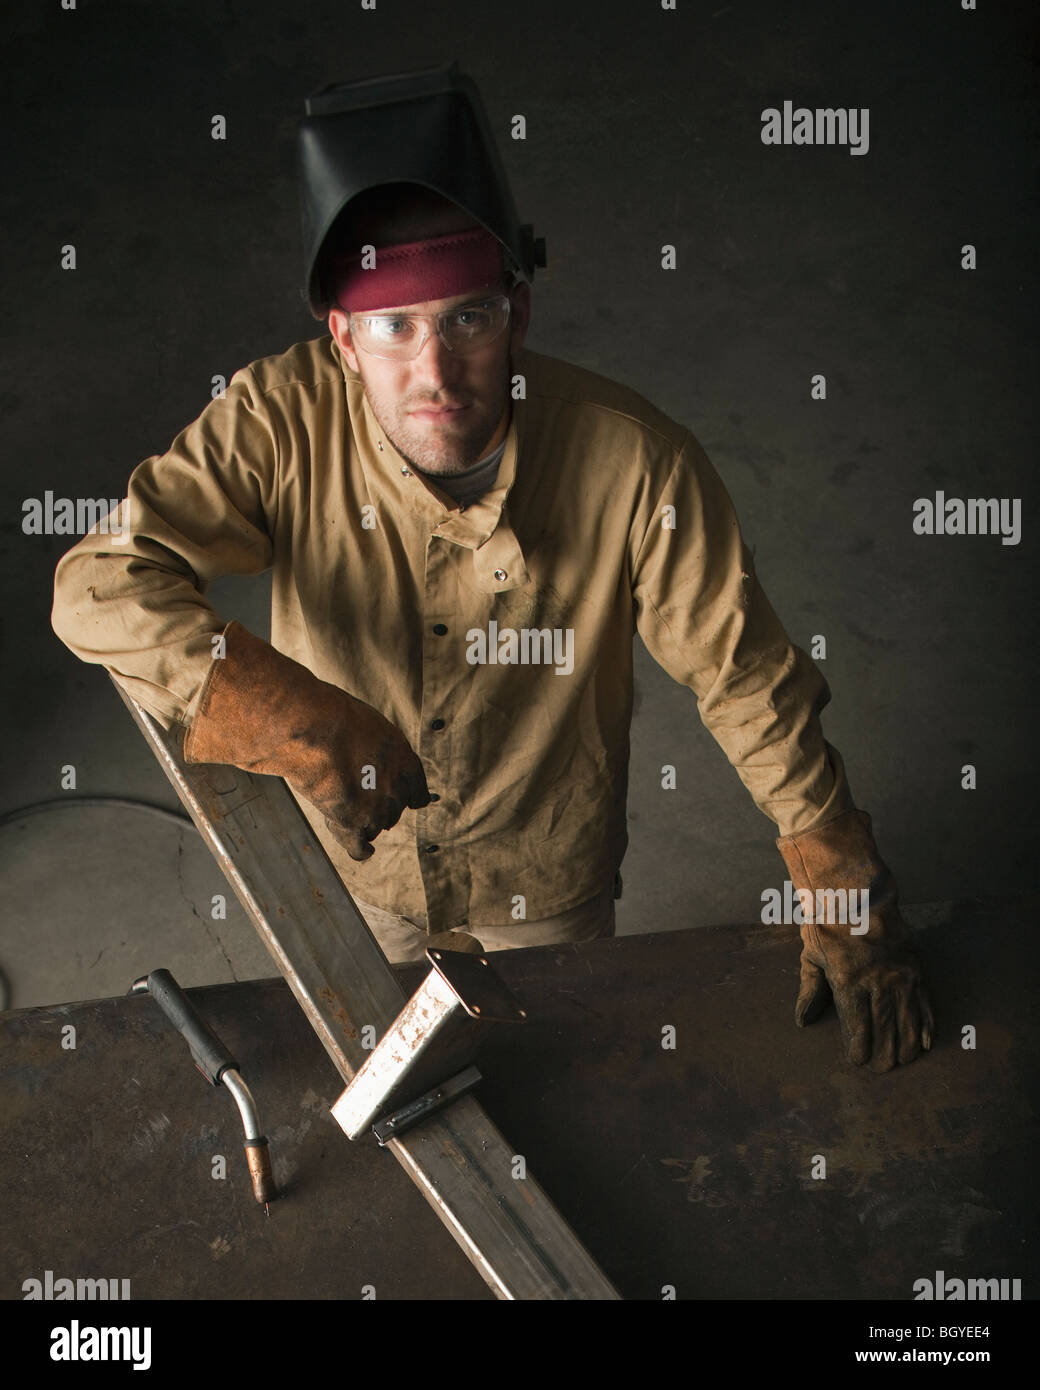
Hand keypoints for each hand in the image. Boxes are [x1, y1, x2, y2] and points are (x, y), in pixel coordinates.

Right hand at [297, 688, 429, 861]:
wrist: (319, 731)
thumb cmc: (337, 721)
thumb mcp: (371, 727)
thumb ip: (377, 749)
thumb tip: (369, 757)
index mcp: (407, 762)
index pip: (418, 793)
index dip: (406, 797)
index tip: (404, 800)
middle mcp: (397, 788)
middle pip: (393, 812)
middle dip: (378, 807)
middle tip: (355, 792)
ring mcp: (376, 808)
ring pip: (374, 827)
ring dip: (362, 821)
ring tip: (339, 804)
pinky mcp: (352, 823)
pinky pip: (359, 846)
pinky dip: (360, 850)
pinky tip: (363, 850)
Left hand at [777, 809, 934, 1070]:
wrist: (855, 890)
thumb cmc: (826, 922)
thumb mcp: (810, 955)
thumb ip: (809, 990)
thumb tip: (803, 1020)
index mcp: (849, 983)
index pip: (858, 1027)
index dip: (859, 1049)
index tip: (857, 1061)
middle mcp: (878, 982)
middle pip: (885, 1029)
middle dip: (885, 1053)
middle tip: (884, 1070)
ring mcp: (899, 974)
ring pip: (907, 1019)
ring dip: (907, 1043)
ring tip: (905, 1061)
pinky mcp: (913, 965)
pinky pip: (923, 1000)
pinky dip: (926, 1021)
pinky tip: (927, 1040)